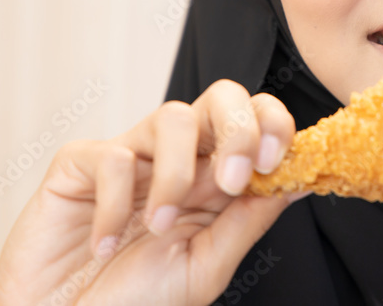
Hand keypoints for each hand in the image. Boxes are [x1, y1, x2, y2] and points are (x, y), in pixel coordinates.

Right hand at [0, 80, 300, 305]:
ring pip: (172, 116)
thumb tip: (302, 178)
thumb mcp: (204, 267)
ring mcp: (129, 157)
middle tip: (236, 178)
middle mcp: (176, 159)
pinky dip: (113, 206)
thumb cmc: (132, 304)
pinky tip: (104, 244)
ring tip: (157, 226)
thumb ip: (247, 221)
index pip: (255, 122)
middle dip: (238, 128)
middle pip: (221, 97)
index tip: (275, 159)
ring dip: (175, 175)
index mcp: (214, 181)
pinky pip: (112, 156)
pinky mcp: (79, 163)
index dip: (272, 125)